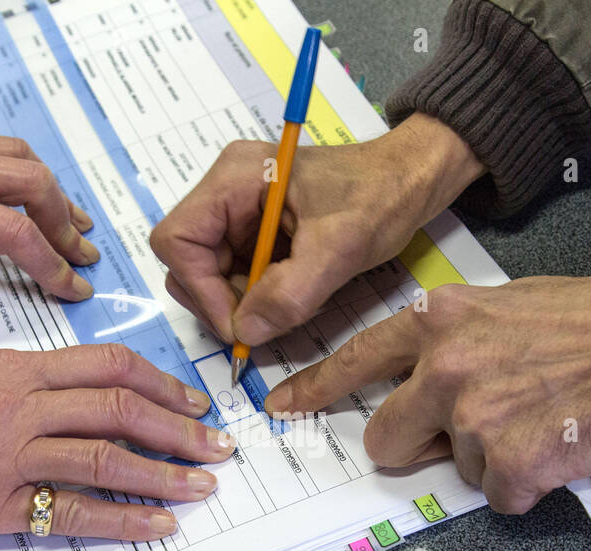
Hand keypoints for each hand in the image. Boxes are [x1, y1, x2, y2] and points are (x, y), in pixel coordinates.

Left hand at [0, 25, 97, 342]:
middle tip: (86, 260)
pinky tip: (30, 188)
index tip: (74, 289)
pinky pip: (3, 150)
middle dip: (66, 228)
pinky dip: (29, 172)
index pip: (14, 233)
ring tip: (77, 223)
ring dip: (56, 195)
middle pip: (35, 190)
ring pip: (25, 163)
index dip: (50, 264)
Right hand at [0, 345, 233, 537]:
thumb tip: (85, 395)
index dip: (162, 384)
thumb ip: (28, 381)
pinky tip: (157, 525)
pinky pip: (73, 510)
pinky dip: (122, 517)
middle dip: (180, 429)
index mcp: (18, 367)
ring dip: (164, 474)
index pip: (109, 365)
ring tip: (202, 486)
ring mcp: (9, 454)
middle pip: (121, 408)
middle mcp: (22, 405)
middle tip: (218, 445)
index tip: (193, 402)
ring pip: (106, 457)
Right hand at [150, 114, 484, 345]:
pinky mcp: (256, 234)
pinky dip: (258, 299)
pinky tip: (293, 296)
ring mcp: (239, 214)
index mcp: (234, 179)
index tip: (238, 326)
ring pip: (211, 276)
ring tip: (288, 305)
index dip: (200, 290)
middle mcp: (227, 193)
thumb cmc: (381, 196)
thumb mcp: (339, 248)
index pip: (178, 240)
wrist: (412, 180)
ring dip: (241, 303)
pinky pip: (238, 277)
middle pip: (187, 262)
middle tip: (264, 323)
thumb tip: (244, 331)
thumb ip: (290, 292)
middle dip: (219, 301)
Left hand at [262, 277, 590, 512]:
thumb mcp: (510, 306)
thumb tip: (423, 388)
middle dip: (418, 447)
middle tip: (471, 434)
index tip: (283, 405)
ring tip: (544, 421)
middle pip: (386, 438)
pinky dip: (528, 485)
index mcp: (440, 320)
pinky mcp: (511, 463)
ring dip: (492, 459)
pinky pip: (499, 496)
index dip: (316, 387)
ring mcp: (474, 417)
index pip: (356, 357)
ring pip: (453, 468)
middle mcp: (444, 366)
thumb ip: (454, 341)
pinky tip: (561, 448)